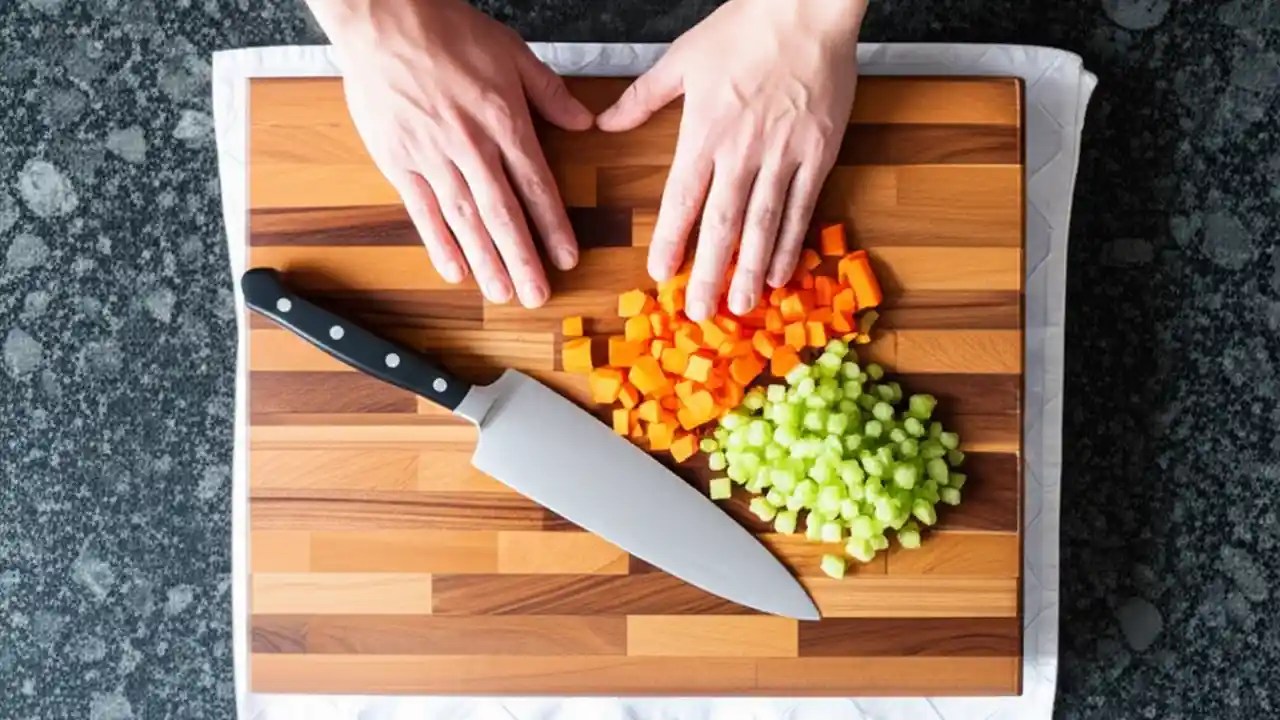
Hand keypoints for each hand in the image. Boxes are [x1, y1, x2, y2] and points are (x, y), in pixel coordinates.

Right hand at [307, 0, 593, 306]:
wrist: (384, 18)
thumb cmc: (447, 31)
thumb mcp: (512, 53)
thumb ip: (549, 94)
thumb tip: (584, 122)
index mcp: (504, 121)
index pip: (536, 185)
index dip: (553, 226)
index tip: (568, 257)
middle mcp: (471, 146)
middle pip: (503, 213)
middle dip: (523, 259)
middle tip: (537, 295)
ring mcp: (433, 157)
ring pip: (465, 220)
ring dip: (486, 261)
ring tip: (502, 294)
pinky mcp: (399, 160)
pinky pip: (422, 211)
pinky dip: (438, 243)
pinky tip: (454, 271)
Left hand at [598, 0, 865, 318]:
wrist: (806, 7)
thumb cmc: (742, 28)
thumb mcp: (681, 59)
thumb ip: (642, 98)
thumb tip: (603, 122)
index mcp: (704, 132)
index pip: (683, 199)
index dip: (671, 240)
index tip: (660, 274)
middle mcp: (743, 152)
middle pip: (722, 224)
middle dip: (709, 273)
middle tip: (698, 312)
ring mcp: (784, 156)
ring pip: (764, 224)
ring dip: (752, 269)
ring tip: (743, 305)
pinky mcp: (819, 153)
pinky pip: (804, 207)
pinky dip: (792, 242)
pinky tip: (784, 272)